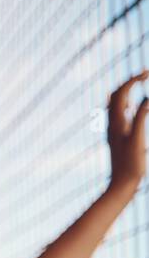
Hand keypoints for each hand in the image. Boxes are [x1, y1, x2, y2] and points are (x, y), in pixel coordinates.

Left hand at [107, 70, 147, 199]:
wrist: (121, 185)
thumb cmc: (131, 165)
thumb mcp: (138, 140)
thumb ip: (140, 118)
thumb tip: (147, 99)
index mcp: (116, 123)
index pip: (121, 93)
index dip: (133, 79)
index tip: (148, 72)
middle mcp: (112, 124)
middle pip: (115, 95)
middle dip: (129, 81)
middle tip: (146, 73)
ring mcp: (113, 130)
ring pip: (115, 104)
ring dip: (127, 90)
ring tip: (141, 81)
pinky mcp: (117, 137)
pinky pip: (119, 115)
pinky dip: (126, 103)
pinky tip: (133, 104)